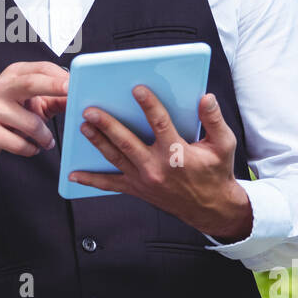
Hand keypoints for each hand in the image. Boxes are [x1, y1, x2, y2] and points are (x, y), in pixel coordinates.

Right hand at [0, 61, 69, 198]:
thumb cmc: (5, 116)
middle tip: (73, 94)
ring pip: (31, 123)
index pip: (40, 69)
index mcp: (13, 75)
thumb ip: (54, 99)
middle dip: (54, 87)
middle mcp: (0, 88)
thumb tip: (79, 98)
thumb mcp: (30, 103)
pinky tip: (31, 148)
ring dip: (44, 137)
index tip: (78, 84)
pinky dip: (31, 149)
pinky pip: (20, 144)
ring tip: (46, 142)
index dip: (61, 76)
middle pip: (31, 83)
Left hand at [68, 86, 252, 241]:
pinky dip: (91, 180)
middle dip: (107, 124)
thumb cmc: (215, 174)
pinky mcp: (137, 189)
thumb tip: (205, 98)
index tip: (137, 89)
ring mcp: (144, 179)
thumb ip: (214, 120)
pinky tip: (74, 175)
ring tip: (83, 126)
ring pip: (115, 158)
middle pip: (127, 141)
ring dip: (97, 142)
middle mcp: (156, 167)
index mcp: (177, 153)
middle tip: (91, 110)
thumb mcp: (223, 145)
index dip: (149, 105)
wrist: (210, 208)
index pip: (160, 124)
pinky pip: (110, 185)